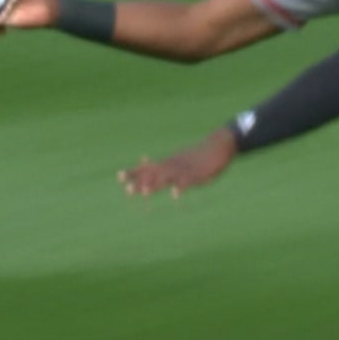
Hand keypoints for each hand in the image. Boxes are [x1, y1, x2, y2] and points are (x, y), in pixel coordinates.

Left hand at [119, 128, 237, 197]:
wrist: (219, 144)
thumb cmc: (200, 154)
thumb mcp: (181, 158)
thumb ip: (167, 164)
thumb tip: (153, 163)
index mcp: (169, 162)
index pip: (148, 167)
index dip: (134, 172)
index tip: (119, 177)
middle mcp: (173, 165)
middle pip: (154, 173)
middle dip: (141, 181)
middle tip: (127, 189)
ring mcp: (184, 169)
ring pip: (167, 177)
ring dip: (156, 184)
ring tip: (144, 192)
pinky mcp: (197, 173)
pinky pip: (188, 181)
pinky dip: (180, 187)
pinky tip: (175, 195)